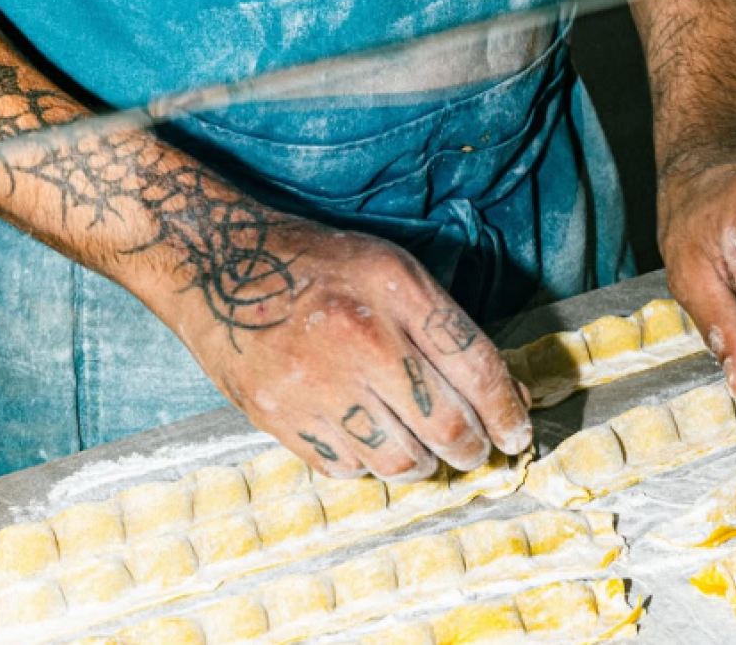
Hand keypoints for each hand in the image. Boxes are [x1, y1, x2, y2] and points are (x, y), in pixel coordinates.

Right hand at [141, 218, 531, 481]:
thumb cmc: (316, 266)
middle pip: (446, 425)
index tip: (517, 434)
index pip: (477, 367)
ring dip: (422, 464)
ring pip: (400, 461)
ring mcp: (316, 383)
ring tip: (421, 450)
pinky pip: (347, 468)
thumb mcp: (391, 269)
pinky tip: (367, 439)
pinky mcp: (278, 416)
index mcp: (396, 290)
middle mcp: (360, 338)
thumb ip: (447, 327)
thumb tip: (507, 394)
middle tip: (474, 451)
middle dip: (472, 449)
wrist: (218, 266)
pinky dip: (369, 463)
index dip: (508, 411)